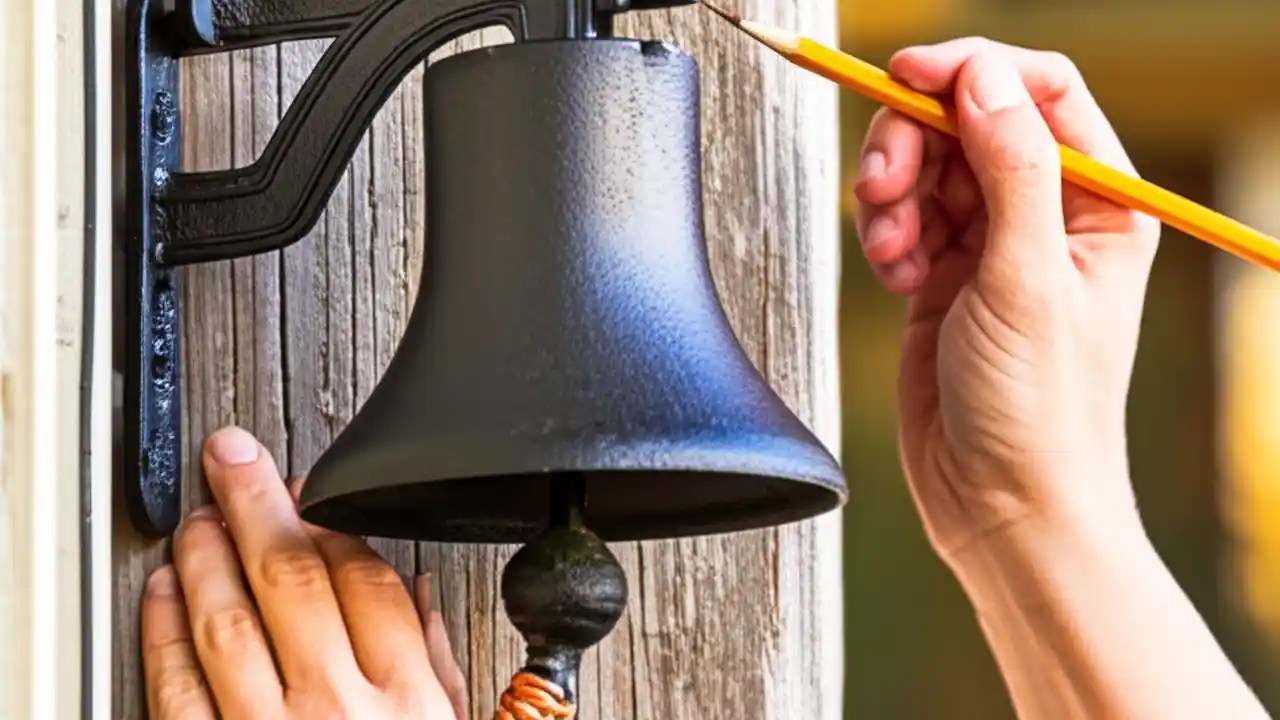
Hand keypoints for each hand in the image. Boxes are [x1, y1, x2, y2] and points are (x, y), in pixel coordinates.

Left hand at [141, 427, 468, 719]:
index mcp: (405, 698)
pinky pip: (176, 688)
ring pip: (227, 622)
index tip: (308, 492)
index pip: (366, 579)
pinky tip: (165, 593)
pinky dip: (164, 632)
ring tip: (198, 518)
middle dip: (257, 503)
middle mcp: (335, 708)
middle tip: (230, 457)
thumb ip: (438, 669)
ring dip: (207, 557)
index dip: (332, 522)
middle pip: (291, 577)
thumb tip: (421, 597)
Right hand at [854, 39, 1159, 565]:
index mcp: (1099, 204)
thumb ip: (1009, 167)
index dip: (971, 71)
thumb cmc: (1040, 411)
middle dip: (913, 144)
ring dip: (893, 197)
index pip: (1037, 92)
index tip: (908, 75)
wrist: (1000, 503)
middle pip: (965, 123)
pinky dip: (886, 237)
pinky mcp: (943, 278)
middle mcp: (1045, 217)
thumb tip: (981, 79)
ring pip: (925, 170)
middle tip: (882, 183)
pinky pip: (903, 219)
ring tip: (892, 250)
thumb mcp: (1028, 277)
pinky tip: (895, 276)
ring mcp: (991, 247)